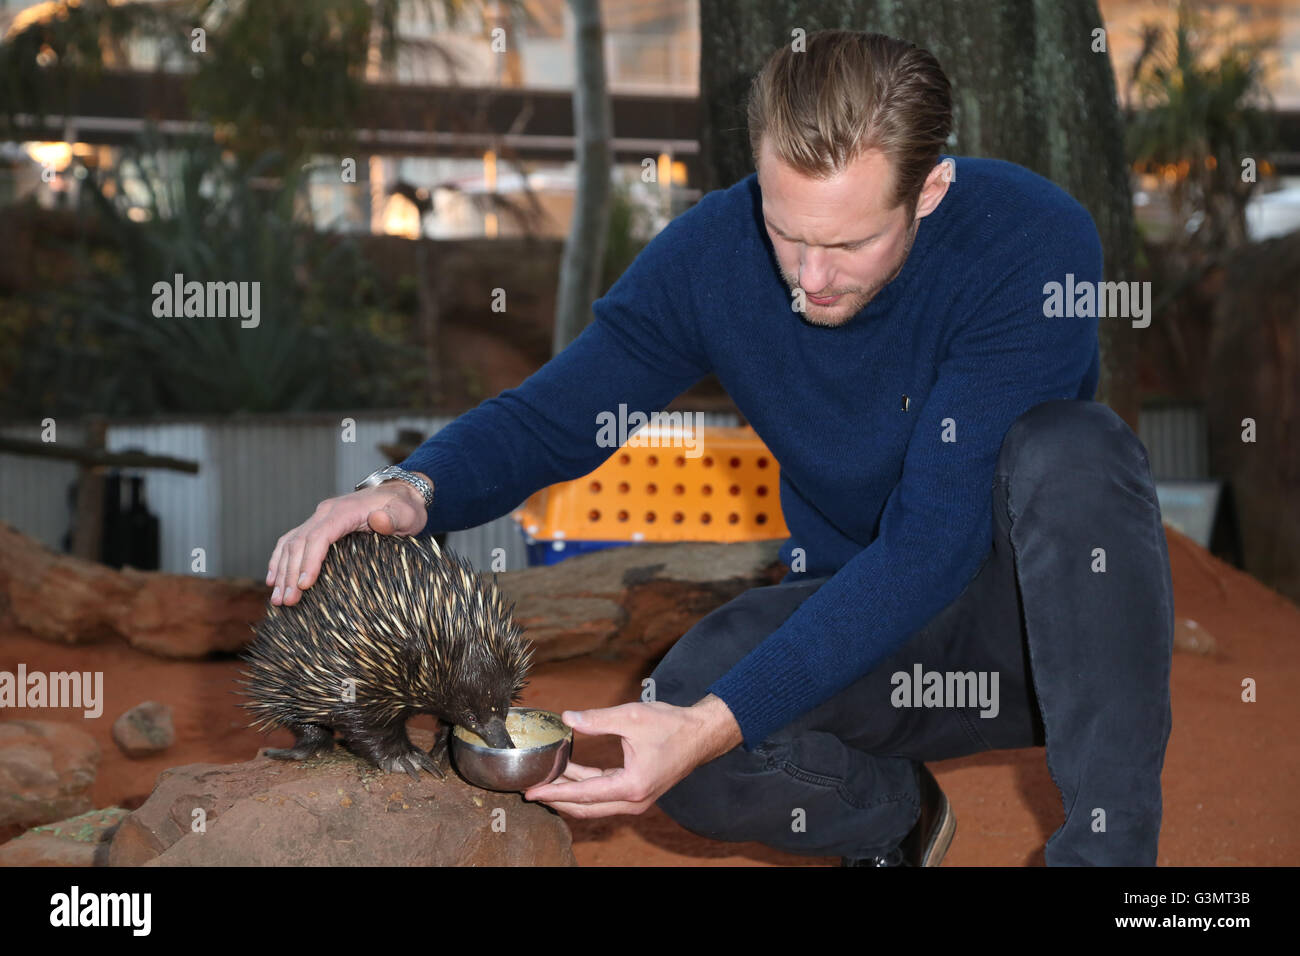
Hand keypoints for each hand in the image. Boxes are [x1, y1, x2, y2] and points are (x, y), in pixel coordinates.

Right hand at [265, 472, 431, 605]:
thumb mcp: (407, 513)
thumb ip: (393, 518)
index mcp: (344, 511)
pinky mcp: (318, 525)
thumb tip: (378, 520)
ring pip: (290, 543)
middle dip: (290, 573)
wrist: (400, 494)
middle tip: (287, 602)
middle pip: (300, 542)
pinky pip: (291, 541)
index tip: (304, 585)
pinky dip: (279, 559)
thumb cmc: (404, 509)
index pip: (319, 536)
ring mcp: (320, 518)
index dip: (310, 561)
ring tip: (277, 600)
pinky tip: (274, 579)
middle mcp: (326, 512)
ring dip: (281, 571)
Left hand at [521, 695, 742, 817]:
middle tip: (531, 791)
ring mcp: (638, 799)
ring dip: (571, 794)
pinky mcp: (638, 793)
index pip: (584, 794)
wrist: (700, 734)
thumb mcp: (631, 717)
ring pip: (595, 804)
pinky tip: (571, 773)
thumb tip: (567, 718)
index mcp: (631, 785)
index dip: (555, 792)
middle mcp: (634, 800)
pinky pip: (606, 796)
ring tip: (547, 781)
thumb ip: (597, 720)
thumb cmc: (671, 726)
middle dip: (557, 800)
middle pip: (586, 808)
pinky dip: (586, 787)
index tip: (532, 791)